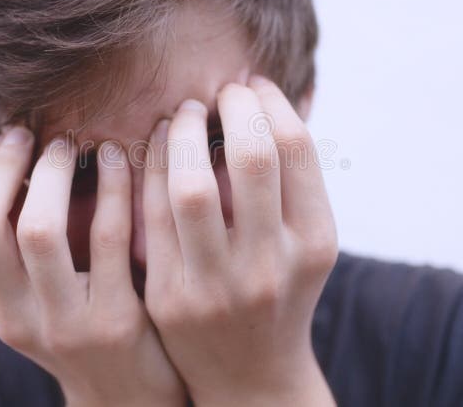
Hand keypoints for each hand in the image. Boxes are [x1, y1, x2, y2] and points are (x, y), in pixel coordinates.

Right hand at [0, 129, 185, 406]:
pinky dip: (113, 187)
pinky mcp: (114, 323)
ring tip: (78, 144)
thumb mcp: (33, 293)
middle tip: (37, 134)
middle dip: (6, 163)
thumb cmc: (81, 322)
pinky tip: (122, 161)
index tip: (14, 136)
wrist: (126, 394)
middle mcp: (11, 315)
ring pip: (40, 228)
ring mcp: (60, 324)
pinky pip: (109, 237)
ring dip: (58, 172)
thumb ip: (17, 242)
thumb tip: (16, 154)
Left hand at [142, 76, 337, 406]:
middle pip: (250, 157)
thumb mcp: (307, 240)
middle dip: (230, 107)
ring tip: (181, 113)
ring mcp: (217, 286)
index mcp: (314, 242)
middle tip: (217, 92)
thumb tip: (263, 96)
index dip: (268, 102)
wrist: (250, 376)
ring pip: (190, 185)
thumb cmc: (281, 289)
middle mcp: (271, 265)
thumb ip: (295, 177)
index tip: (250, 86)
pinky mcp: (169, 297)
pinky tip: (152, 147)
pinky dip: (148, 168)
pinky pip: (149, 216)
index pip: (294, 148)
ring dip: (181, 132)